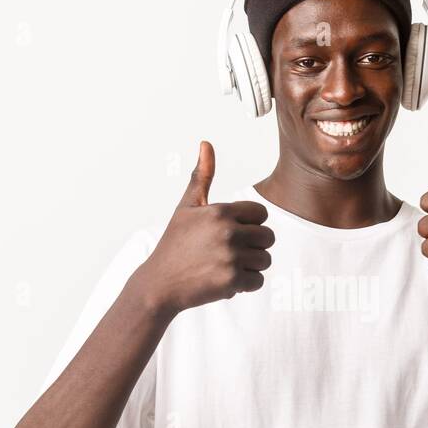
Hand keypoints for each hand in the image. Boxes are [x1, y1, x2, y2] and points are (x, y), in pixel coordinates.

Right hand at [135, 141, 274, 314]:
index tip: (233, 232)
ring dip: (250, 266)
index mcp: (220, 211)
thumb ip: (202, 177)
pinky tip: (225, 280)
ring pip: (265, 260)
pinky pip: (258, 281)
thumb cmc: (175, 243)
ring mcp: (231, 258)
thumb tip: (206, 144)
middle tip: (230, 252)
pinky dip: (246, 284)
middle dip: (253, 246)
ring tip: (226, 266)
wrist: (160, 284)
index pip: (261, 214)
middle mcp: (228, 232)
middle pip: (268, 237)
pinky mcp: (232, 281)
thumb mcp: (186, 207)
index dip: (250, 224)